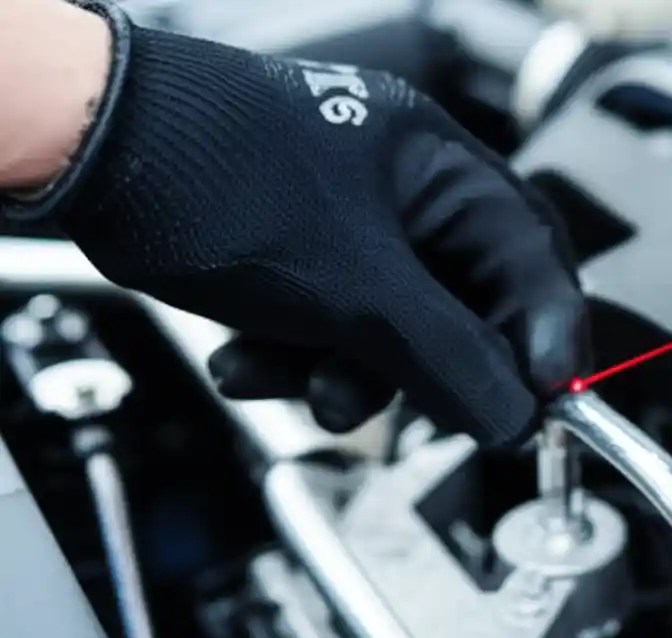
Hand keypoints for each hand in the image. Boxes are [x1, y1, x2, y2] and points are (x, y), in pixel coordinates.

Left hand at [3, 6, 587, 446]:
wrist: (85, 152)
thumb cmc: (214, 174)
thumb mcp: (352, 288)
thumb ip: (448, 358)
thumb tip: (517, 415)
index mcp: (441, 167)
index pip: (532, 257)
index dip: (550, 334)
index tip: (547, 400)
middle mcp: (406, 190)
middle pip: (465, 304)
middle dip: (428, 368)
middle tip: (424, 413)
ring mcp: (351, 221)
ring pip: (392, 328)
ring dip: (348, 374)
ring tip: (297, 384)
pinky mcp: (302, 253)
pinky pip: (332, 325)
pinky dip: (296, 355)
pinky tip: (249, 362)